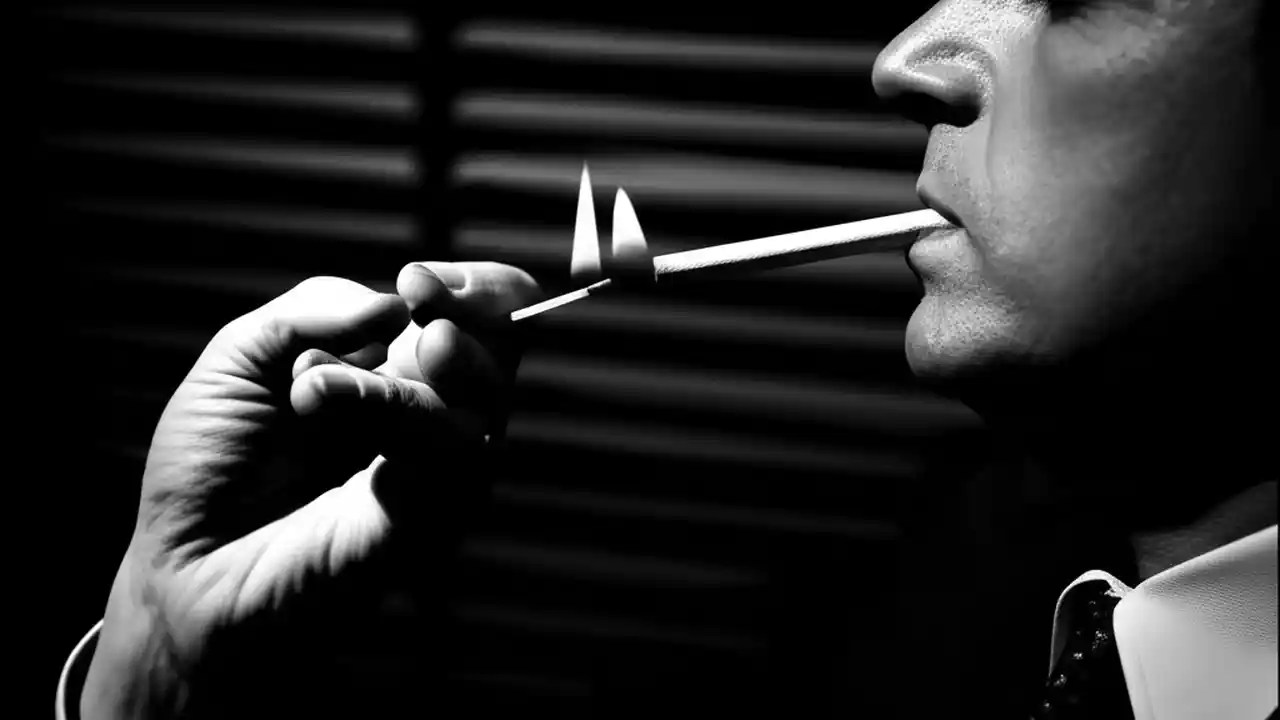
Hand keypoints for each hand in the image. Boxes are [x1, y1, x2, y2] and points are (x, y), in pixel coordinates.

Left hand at [80, 263, 540, 719]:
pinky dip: (394, 409)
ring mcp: (438, 470)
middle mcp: (429, 417)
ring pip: (483, 398)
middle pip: (508, 349)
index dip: (473, 287)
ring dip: (402, 370)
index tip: (417, 281)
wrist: (184, 562)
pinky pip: (454, 449)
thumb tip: (398, 304)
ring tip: (316, 385)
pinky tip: (322, 404)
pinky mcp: (434, 516)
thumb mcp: (244, 354)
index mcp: (397, 373)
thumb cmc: (211, 466)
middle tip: (420, 292)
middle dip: (478, 307)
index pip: (480, 319)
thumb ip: (316, 307)